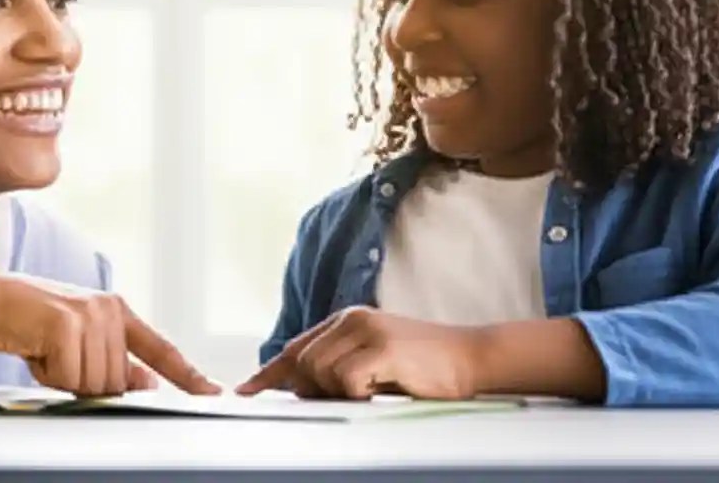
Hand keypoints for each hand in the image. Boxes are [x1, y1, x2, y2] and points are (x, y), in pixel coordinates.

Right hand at [0, 270, 219, 396]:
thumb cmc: (29, 324)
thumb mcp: (77, 343)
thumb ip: (112, 362)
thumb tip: (146, 385)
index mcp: (118, 312)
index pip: (162, 350)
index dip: (189, 376)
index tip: (215, 394)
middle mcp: (110, 310)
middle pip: (116, 383)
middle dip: (83, 383)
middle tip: (55, 358)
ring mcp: (90, 315)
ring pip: (94, 384)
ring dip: (64, 379)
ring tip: (44, 350)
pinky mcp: (67, 324)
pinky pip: (69, 377)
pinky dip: (48, 374)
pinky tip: (34, 349)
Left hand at [236, 306, 485, 399]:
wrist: (473, 359)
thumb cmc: (425, 368)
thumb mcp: (375, 362)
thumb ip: (340, 367)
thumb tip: (300, 389)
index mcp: (347, 321)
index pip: (296, 348)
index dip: (270, 373)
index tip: (246, 392)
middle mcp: (352, 319)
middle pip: (302, 363)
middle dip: (313, 389)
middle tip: (350, 397)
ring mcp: (368, 330)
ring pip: (320, 372)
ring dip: (341, 392)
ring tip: (374, 390)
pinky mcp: (384, 347)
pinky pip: (347, 380)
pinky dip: (359, 393)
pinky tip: (382, 389)